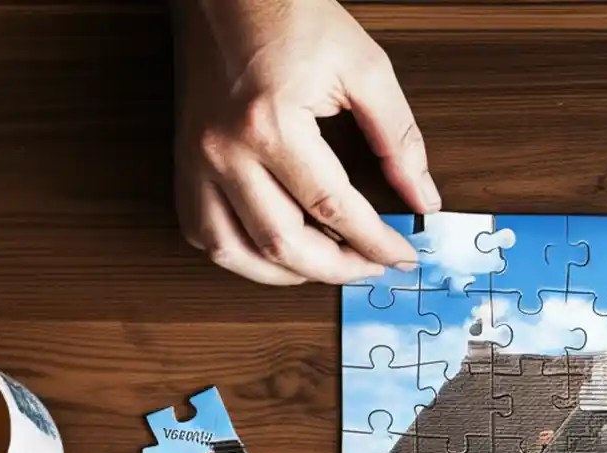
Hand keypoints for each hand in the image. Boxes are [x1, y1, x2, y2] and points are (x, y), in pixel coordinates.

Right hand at [172, 0, 439, 284]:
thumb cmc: (291, 13)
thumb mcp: (365, 69)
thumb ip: (399, 140)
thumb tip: (423, 197)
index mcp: (271, 123)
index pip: (334, 209)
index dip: (375, 243)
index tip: (404, 255)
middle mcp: (224, 149)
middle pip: (282, 244)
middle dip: (336, 269)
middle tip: (373, 267)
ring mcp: (196, 157)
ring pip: (233, 251)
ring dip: (284, 273)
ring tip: (329, 266)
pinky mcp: (183, 158)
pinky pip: (201, 230)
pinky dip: (240, 254)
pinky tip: (276, 249)